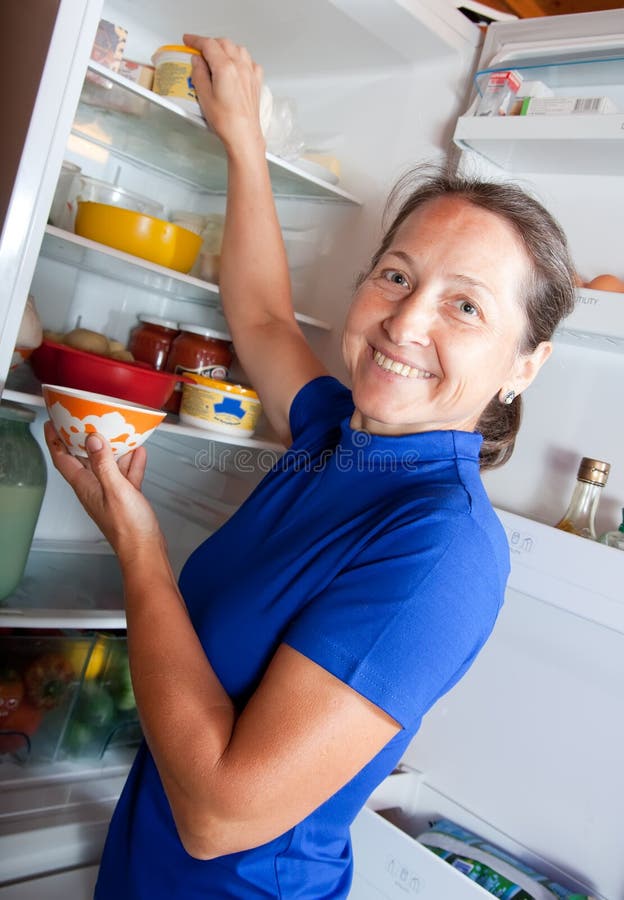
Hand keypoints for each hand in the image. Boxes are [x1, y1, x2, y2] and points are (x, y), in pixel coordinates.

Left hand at [44, 421, 163, 563]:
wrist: (145, 549)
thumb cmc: (128, 527)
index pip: (63, 459)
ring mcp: (110, 493)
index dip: (55, 440)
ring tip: (119, 431)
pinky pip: (126, 475)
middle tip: (88, 420)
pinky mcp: (125, 497)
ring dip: (113, 449)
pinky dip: (131, 463)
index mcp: (85, 486)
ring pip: (107, 465)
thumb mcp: (115, 489)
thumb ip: (103, 463)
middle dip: (84, 439)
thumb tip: (93, 440)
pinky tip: (139, 453)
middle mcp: (94, 488)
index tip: (54, 423)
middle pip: (84, 459)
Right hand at [183, 35, 264, 154]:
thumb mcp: (204, 96)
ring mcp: (250, 73)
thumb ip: (199, 73)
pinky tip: (235, 66)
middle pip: (224, 43)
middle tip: (198, 49)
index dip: (196, 40)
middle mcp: (240, 66)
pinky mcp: (256, 82)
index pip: (208, 44)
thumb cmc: (226, 121)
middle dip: (210, 43)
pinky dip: (240, 58)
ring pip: (238, 49)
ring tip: (216, 56)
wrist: (243, 135)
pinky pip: (249, 61)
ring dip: (225, 48)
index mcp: (225, 68)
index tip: (188, 40)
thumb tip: (197, 60)